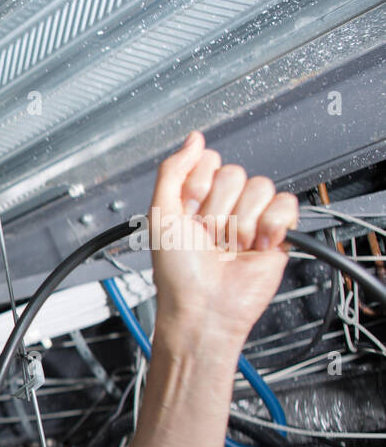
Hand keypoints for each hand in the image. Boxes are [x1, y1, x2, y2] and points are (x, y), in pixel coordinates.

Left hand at [146, 130, 298, 342]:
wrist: (205, 308)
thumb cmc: (177, 273)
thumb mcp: (160, 216)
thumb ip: (172, 171)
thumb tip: (194, 138)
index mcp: (192, 200)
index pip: (209, 162)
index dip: (199, 187)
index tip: (188, 212)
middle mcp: (222, 207)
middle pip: (235, 174)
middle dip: (218, 209)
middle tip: (209, 236)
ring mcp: (249, 219)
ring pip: (260, 187)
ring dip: (241, 222)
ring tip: (229, 246)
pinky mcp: (275, 232)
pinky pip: (286, 204)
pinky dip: (271, 225)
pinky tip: (254, 246)